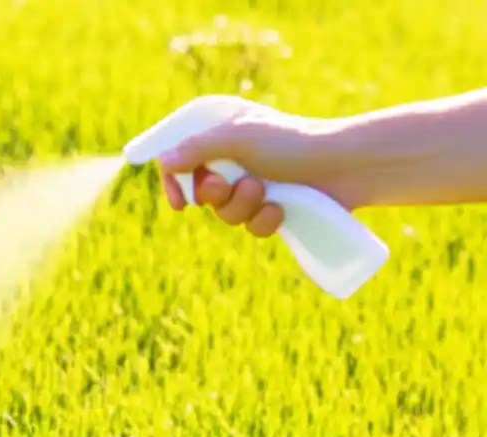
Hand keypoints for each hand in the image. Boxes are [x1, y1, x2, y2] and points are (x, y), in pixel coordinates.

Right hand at [154, 107, 356, 237]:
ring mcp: (254, 187)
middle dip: (213, 195)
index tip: (180, 202)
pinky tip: (280, 211)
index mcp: (222, 136)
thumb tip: (163, 162)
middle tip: (227, 187)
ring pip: (226, 214)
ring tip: (265, 193)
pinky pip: (252, 228)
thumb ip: (196, 147)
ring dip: (241, 207)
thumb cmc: (292, 143)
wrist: (345, 166)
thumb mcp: (239, 138)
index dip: (174, 182)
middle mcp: (235, 161)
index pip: (181, 160)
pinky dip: (263, 221)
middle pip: (200, 192)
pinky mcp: (274, 209)